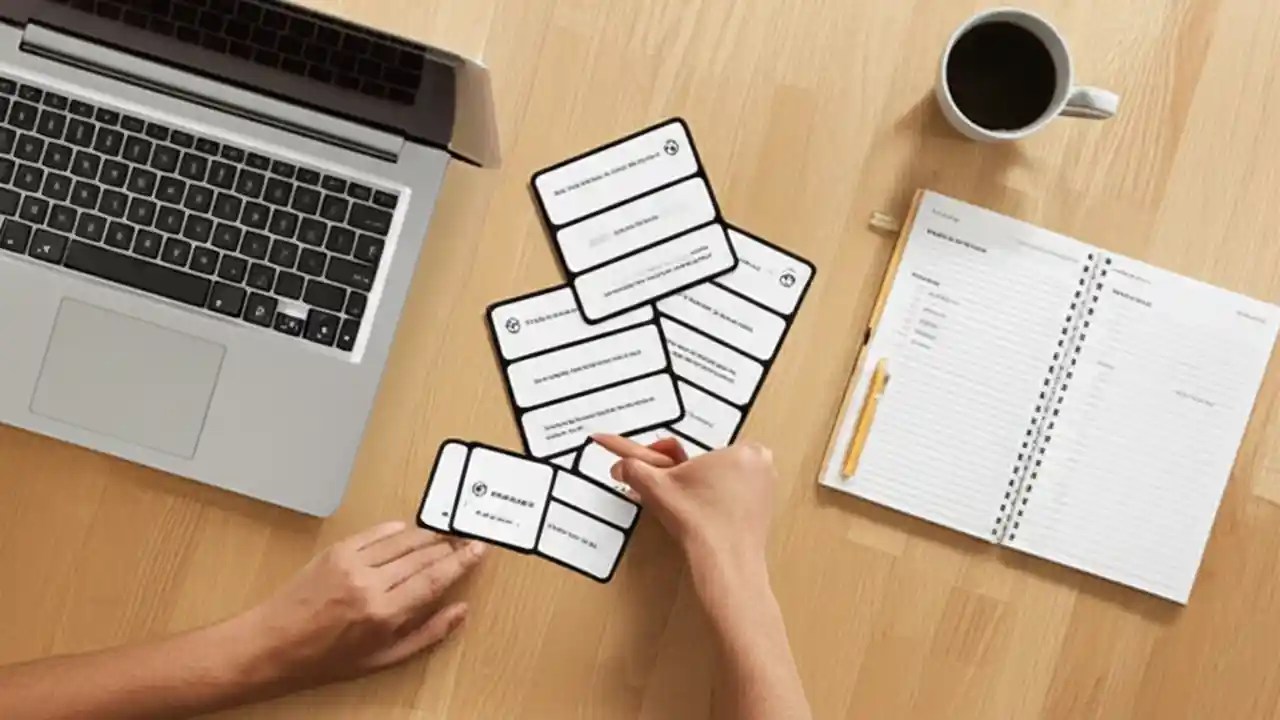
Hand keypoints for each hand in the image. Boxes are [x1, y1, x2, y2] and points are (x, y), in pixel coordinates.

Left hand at [238, 521, 485, 687]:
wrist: (273, 643)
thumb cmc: (325, 659)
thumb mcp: (382, 660)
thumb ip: (428, 635)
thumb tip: (460, 611)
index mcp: (384, 614)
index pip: (435, 578)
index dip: (461, 561)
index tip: (478, 550)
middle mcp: (371, 584)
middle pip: (424, 555)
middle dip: (450, 546)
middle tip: (467, 540)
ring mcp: (352, 563)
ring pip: (404, 539)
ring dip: (428, 535)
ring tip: (444, 536)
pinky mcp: (336, 551)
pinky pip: (377, 533)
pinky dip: (397, 530)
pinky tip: (409, 532)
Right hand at [591, 435, 777, 587]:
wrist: (722, 562)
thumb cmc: (700, 522)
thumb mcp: (657, 487)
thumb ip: (636, 469)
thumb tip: (624, 465)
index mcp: (743, 450)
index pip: (698, 448)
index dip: (674, 460)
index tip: (661, 468)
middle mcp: (761, 466)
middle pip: (712, 463)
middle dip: (690, 475)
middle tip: (674, 491)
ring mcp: (766, 489)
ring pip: (724, 481)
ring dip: (704, 489)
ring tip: (688, 506)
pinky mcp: (765, 510)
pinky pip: (737, 498)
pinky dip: (720, 504)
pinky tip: (703, 517)